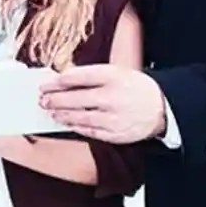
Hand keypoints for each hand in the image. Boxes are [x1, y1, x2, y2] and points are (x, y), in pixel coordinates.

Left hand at [38, 64, 165, 142]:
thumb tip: (61, 79)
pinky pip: (91, 131)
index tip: (45, 85)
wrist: (163, 106)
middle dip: (55, 100)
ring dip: (62, 115)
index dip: (57, 82)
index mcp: (113, 77)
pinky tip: (68, 123)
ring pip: (81, 117)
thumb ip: (90, 75)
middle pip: (76, 99)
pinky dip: (76, 127)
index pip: (78, 77)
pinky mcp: (118, 134)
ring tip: (51, 112)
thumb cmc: (134, 87)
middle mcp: (114, 97)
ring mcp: (116, 117)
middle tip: (43, 100)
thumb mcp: (115, 72)